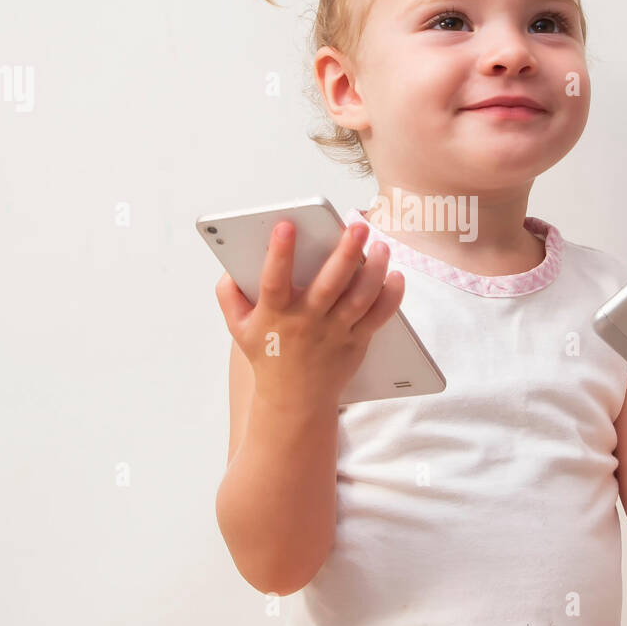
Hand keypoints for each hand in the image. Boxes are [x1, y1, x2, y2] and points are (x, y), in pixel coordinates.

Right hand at [215, 220, 404, 410]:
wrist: (293, 400)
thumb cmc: (268, 354)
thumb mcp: (238, 328)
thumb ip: (229, 294)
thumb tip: (231, 265)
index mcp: (275, 313)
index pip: (274, 280)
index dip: (279, 253)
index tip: (286, 225)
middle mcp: (306, 322)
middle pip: (328, 285)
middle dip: (344, 253)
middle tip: (357, 226)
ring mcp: (334, 333)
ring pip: (359, 298)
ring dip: (374, 271)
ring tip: (381, 247)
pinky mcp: (356, 341)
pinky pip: (378, 317)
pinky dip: (391, 297)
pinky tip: (396, 276)